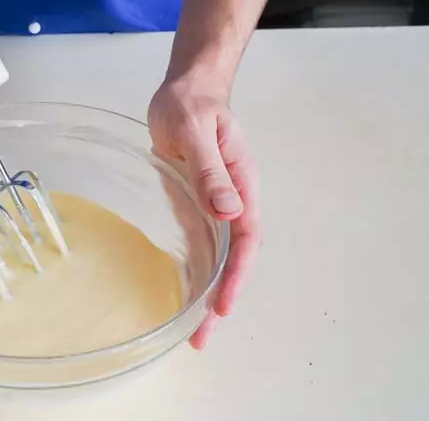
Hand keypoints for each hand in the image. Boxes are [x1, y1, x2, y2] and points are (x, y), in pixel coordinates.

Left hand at [148, 78, 260, 349]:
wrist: (185, 90)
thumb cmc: (193, 106)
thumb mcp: (197, 132)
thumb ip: (211, 171)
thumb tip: (229, 212)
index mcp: (240, 185)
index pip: (245, 239)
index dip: (236, 275)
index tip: (221, 306)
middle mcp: (230, 202)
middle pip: (232, 258)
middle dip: (220, 298)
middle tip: (201, 338)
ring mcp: (211, 206)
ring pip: (214, 257)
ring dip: (206, 292)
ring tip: (194, 332)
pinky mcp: (191, 205)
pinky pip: (195, 244)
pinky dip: (192, 271)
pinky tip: (183, 294)